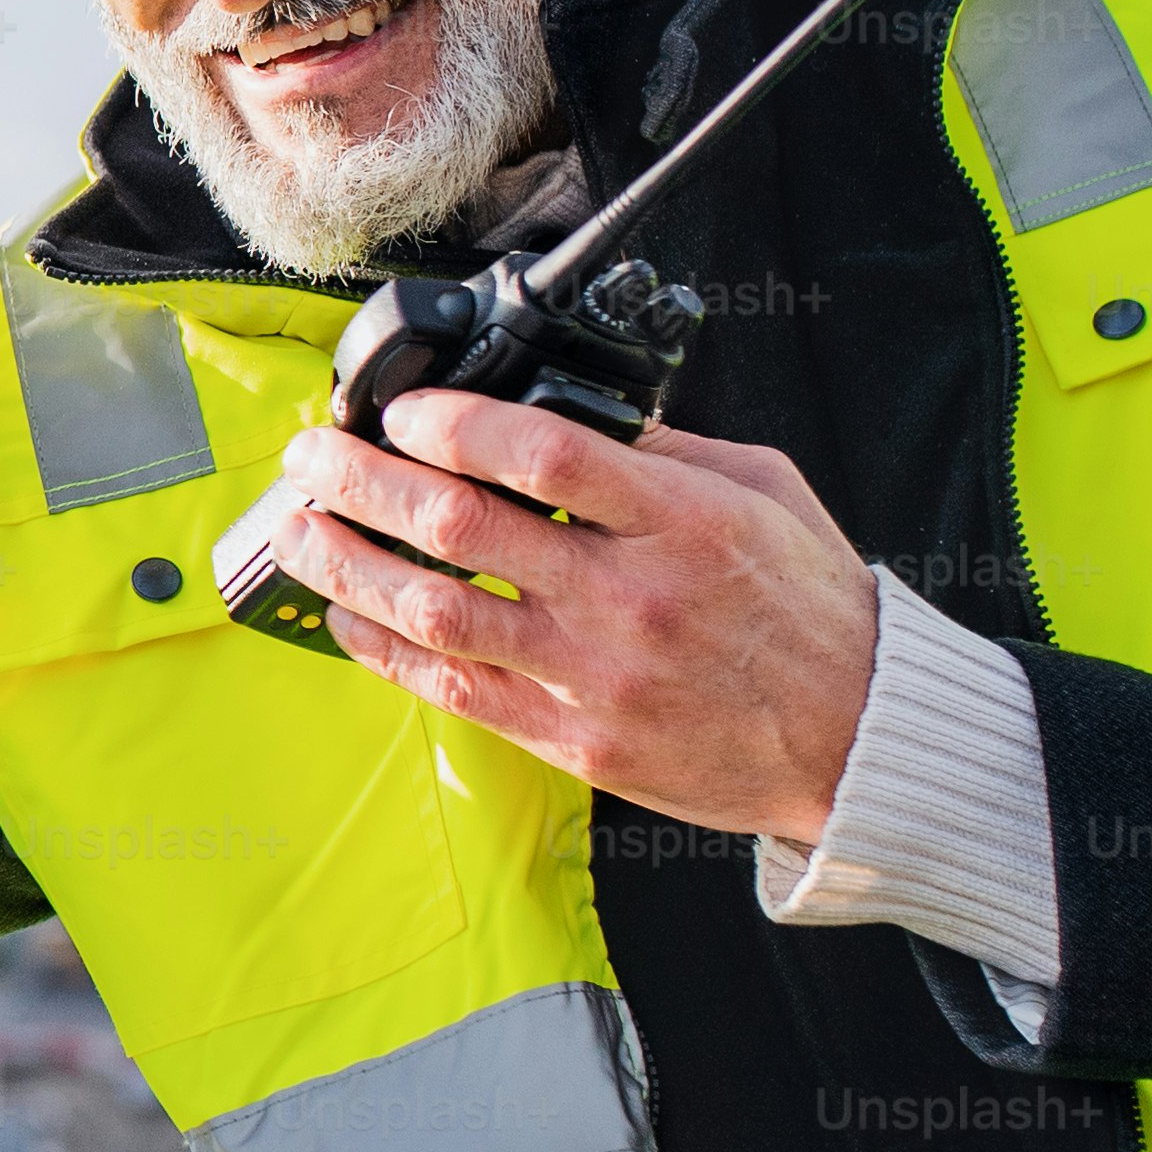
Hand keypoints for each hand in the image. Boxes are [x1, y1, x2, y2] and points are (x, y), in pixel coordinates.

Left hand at [265, 394, 881, 845]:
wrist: (856, 737)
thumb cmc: (809, 608)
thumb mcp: (761, 491)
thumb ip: (662, 450)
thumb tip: (563, 409)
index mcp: (682, 520)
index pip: (537, 454)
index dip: (449, 424)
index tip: (400, 410)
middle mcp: (630, 598)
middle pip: (460, 526)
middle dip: (361, 481)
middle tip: (311, 454)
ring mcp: (596, 677)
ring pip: (434, 612)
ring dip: (346, 563)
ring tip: (295, 527)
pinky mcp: (575, 741)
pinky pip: (453, 690)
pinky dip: (385, 648)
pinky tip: (344, 613)